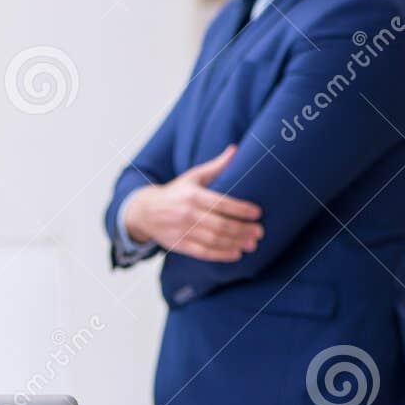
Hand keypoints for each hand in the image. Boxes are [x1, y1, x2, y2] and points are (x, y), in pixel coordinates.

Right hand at [123, 145, 263, 261]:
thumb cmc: (175, 193)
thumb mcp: (193, 176)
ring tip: (252, 244)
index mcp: (192, 195)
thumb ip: (215, 166)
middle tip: (259, 231)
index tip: (257, 213)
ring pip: (213, 240)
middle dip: (242, 229)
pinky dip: (220, 255)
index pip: (221, 203)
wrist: (145, 211)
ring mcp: (182, 230)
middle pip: (220, 224)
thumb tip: (235, 149)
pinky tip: (236, 254)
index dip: (240, 209)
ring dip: (235, 243)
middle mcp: (186, 213)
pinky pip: (203, 252)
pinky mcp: (179, 245)